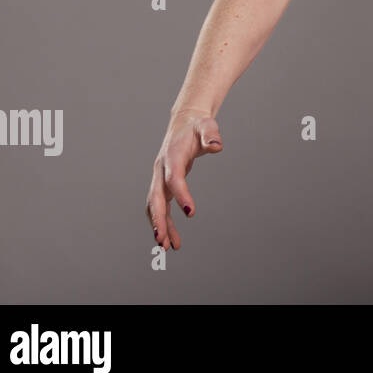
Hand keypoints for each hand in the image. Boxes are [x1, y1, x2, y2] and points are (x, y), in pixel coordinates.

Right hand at [146, 109, 222, 250]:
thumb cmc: (197, 127)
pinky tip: (174, 240)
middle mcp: (161, 171)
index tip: (190, 213)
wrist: (184, 124)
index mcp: (172, 157)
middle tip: (162, 241)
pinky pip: (162, 208)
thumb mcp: (206, 126)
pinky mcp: (164, 186)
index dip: (181, 195)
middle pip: (156, 198)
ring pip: (156, 207)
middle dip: (158, 220)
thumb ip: (211, 135)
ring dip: (160, 227)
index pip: (173, 179)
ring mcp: (160, 179)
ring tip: (168, 248)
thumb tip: (217, 145)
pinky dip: (166, 224)